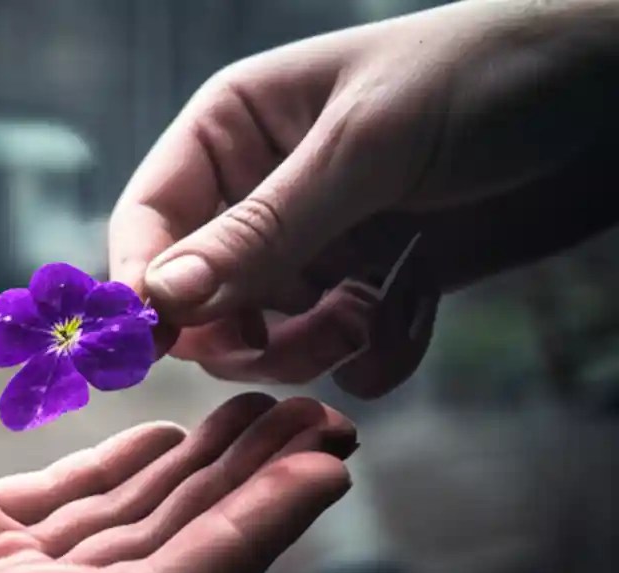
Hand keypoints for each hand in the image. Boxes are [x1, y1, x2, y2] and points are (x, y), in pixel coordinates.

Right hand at [0, 394, 354, 572]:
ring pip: (122, 519)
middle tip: (325, 415)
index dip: (256, 537)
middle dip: (249, 491)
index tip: (327, 466)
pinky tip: (166, 430)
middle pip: (165, 554)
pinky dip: (121, 462)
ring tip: (267, 407)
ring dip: (199, 466)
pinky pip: (62, 496)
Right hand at [110, 0, 618, 397]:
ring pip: (265, 332)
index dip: (140, 287)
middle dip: (241, 332)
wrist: (617, 92)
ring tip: (366, 320)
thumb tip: (159, 299)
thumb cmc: (486, 78)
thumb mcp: (365, 148)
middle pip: (199, 295)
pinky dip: (370, 355)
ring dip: (308, 346)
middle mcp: (263, 189)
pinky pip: (341, 346)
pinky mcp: (377, 278)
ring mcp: (320, 237)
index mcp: (233, 131)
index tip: (147, 348)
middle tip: (299, 336)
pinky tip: (404, 331)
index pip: (148, 221)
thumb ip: (261, 229)